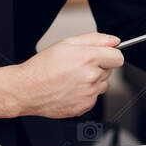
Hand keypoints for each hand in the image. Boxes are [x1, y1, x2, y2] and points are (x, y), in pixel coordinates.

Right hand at [0, 32, 122, 119]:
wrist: (27, 90)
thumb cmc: (43, 67)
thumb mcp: (66, 44)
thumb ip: (94, 39)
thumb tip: (114, 41)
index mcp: (89, 58)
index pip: (118, 57)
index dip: (110, 55)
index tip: (103, 56)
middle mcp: (91, 76)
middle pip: (110, 70)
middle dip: (99, 66)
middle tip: (79, 66)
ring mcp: (89, 93)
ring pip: (103, 84)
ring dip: (93, 81)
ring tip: (73, 78)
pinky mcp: (85, 106)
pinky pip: (94, 97)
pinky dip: (86, 93)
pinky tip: (71, 89)